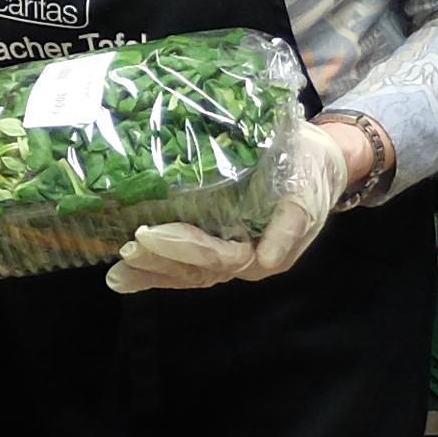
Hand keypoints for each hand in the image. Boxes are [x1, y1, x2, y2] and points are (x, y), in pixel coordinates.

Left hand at [104, 118, 364, 293]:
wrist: (320, 161)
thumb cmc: (310, 169)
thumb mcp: (306, 188)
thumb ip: (291, 223)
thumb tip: (267, 261)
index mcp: (268, 253)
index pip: (218, 257)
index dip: (183, 249)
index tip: (149, 234)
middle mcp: (247, 262)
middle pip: (198, 271)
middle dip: (160, 262)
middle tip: (126, 248)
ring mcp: (233, 258)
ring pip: (189, 274)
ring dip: (152, 273)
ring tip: (117, 273)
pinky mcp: (221, 247)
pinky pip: (188, 267)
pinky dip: (157, 272)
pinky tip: (126, 275)